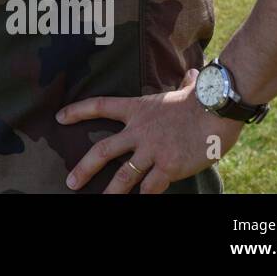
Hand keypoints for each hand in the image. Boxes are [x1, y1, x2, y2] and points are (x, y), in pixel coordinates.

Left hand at [58, 69, 244, 193]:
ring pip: (123, 176)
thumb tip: (194, 74)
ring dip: (111, 192)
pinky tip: (142, 200)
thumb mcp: (186, 89)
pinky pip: (151, 187)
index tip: (59, 117)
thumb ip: (185, 84)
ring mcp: (152, 150)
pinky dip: (146, 195)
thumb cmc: (204, 98)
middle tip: (70, 182)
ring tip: (102, 202)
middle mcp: (139, 131)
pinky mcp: (169, 167)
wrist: (217, 108)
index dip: (77, 111)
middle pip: (103, 150)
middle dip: (84, 168)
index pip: (100, 106)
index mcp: (137, 108)